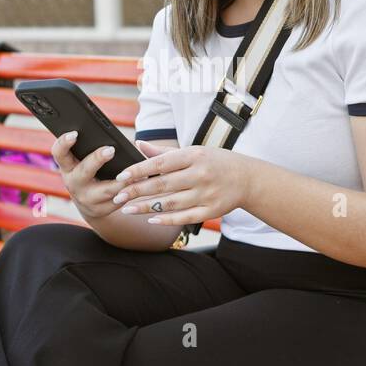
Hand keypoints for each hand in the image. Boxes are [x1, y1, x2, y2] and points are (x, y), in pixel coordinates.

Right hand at [49, 130, 132, 219]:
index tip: (75, 133)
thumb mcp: (87, 160)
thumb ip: (95, 146)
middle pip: (83, 171)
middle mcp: (73, 183)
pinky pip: (117, 200)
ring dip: (120, 180)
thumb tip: (116, 137)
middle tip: (110, 149)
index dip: (64, 142)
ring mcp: (86, 199)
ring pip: (105, 189)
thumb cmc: (93, 171)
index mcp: (68, 166)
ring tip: (133, 171)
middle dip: (97, 159)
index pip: (59, 153)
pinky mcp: (101, 210)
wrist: (92, 203)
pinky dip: (129, 191)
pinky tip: (139, 182)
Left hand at [108, 141, 253, 225]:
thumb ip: (164, 152)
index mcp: (194, 156)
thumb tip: (138, 145)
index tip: (121, 176)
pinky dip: (166, 220)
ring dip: (146, 207)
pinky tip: (150, 219)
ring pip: (171, 203)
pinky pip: (185, 218)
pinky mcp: (212, 210)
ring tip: (127, 209)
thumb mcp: (193, 151)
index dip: (139, 170)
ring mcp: (207, 194)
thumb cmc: (215, 162)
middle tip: (117, 196)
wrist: (247, 178)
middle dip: (137, 191)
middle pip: (163, 185)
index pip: (161, 164)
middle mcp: (200, 174)